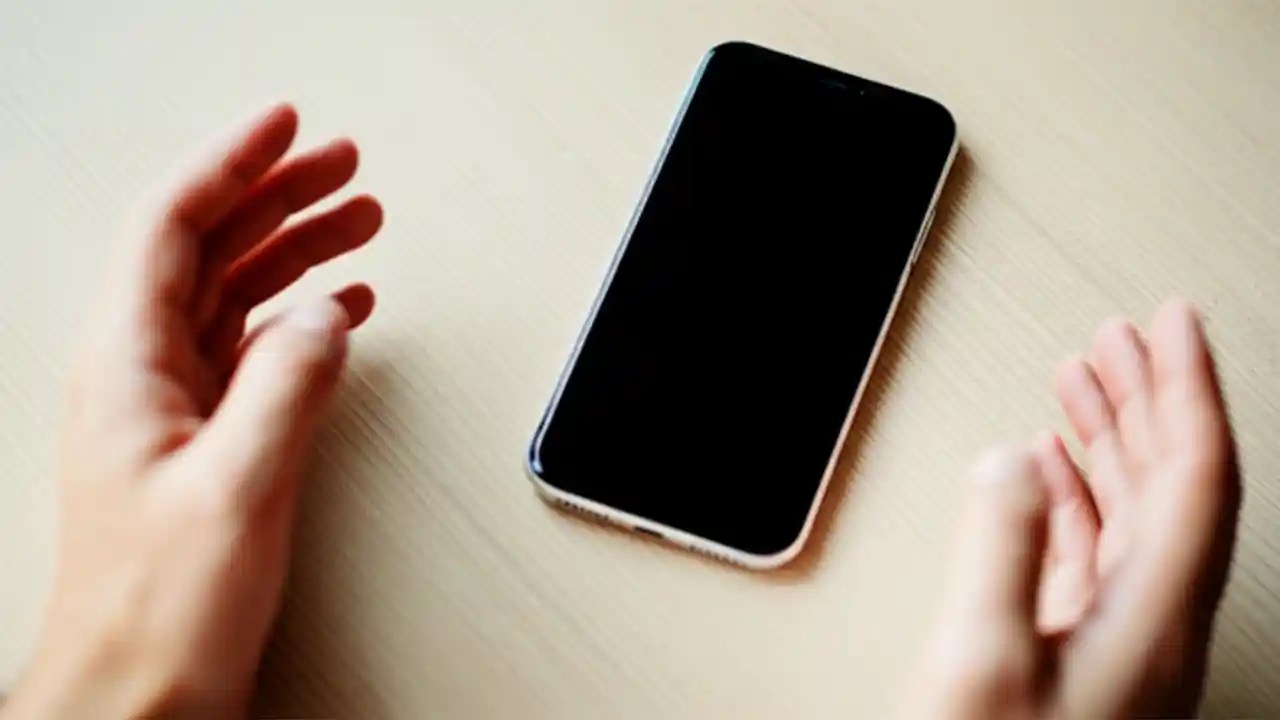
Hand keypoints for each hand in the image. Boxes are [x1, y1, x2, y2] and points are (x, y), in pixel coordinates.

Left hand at [2, 104, 381, 717]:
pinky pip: (254, 348)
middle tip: (343, 165)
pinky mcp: (204, 440)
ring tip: (359, 218)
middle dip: (279, 195)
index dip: (232, 164)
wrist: (136, 693)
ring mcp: (172, 406)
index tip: (286, 126)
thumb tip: (329, 312)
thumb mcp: (236, 485)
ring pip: (237, 292)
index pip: (173, 225)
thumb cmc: (159, 608)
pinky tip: (342, 309)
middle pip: (210, 247)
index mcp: (128, 362)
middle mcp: (142, 372)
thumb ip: (287, 384)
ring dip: (297, 250)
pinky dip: (303, 316)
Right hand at [901, 301, 1239, 718]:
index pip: (1196, 475)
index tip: (1174, 323)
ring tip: (1084, 381)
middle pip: (1174, 484)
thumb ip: (1000, 547)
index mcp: (1152, 619)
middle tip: (1127, 336)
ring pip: (1136, 513)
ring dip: (1112, 438)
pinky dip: (1074, 495)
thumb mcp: (981, 660)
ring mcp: (1117, 644)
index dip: (1189, 387)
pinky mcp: (1077, 656)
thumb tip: (1012, 459)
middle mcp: (1151, 627)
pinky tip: (1048, 473)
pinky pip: (1095, 550)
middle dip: (1150, 396)